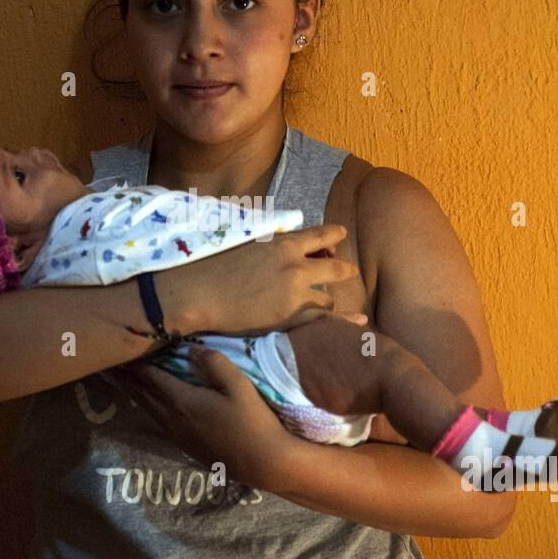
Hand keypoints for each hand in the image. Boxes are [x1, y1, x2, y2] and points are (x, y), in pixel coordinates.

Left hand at [109, 346, 300, 490]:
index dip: (133, 363)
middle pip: (142, 394)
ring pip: (148, 409)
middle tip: (110, 362)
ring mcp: (178, 435)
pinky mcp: (186, 445)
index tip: (120, 349)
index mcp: (182, 401)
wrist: (265, 463)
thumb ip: (213, 362)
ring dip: (134, 393)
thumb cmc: (254, 421)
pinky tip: (149, 403)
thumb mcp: (239, 385)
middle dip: (126, 377)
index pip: (149, 377)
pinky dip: (147, 406)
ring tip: (122, 380)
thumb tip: (190, 348)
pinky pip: (158, 420)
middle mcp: (173, 419)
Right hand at [159, 223, 366, 335]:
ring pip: (328, 297)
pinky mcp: (289, 318)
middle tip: (350, 272)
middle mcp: (295, 266)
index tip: (341, 235)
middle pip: (336, 268)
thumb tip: (279, 236)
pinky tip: (359, 323)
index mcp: (283, 244)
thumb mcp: (244, 240)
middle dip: (345, 270)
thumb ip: (267, 239)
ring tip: (333, 305)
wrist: (197, 292)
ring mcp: (295, 294)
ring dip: (330, 300)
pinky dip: (343, 321)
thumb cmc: (211, 264)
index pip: (320, 234)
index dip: (334, 234)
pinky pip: (324, 321)